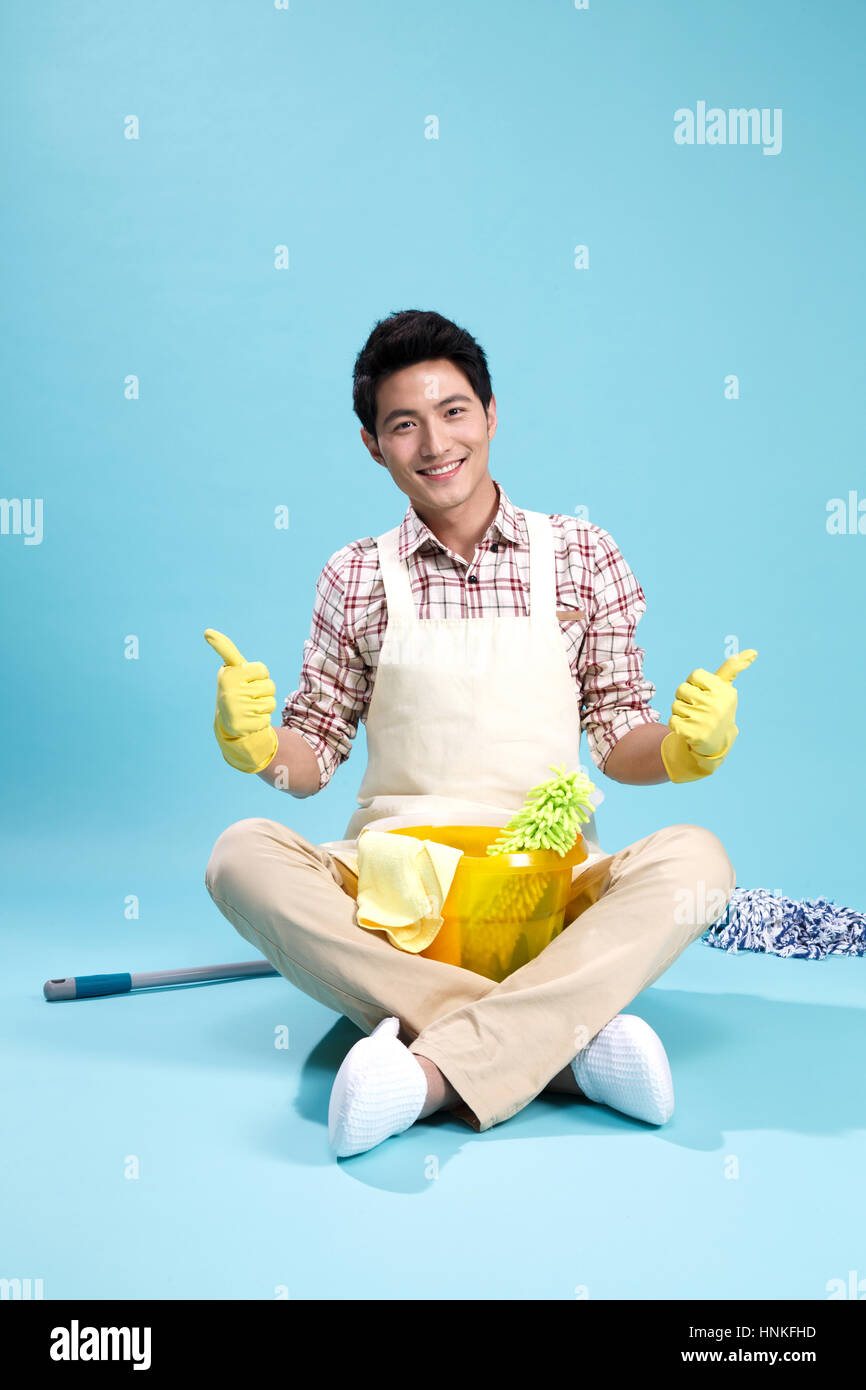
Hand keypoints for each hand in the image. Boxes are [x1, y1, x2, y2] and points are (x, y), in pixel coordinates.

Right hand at [205, 628, 278, 773]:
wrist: (227, 719)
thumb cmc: (235, 687)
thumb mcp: (233, 668)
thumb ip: (226, 649)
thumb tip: (207, 631)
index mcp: (229, 674)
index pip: (262, 669)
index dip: (260, 673)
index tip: (247, 677)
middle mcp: (230, 692)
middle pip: (270, 686)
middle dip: (264, 690)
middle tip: (249, 694)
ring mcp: (236, 710)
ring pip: (271, 703)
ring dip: (265, 705)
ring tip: (250, 705)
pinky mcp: (243, 726)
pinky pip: (267, 719)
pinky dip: (262, 719)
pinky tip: (250, 718)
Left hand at [661, 649, 756, 782]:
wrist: (717, 742)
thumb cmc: (718, 708)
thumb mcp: (725, 688)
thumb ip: (733, 668)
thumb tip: (753, 651)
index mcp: (723, 691)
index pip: (694, 675)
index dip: (694, 683)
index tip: (703, 692)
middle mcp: (716, 705)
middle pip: (681, 689)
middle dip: (685, 698)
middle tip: (697, 708)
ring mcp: (705, 720)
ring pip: (675, 705)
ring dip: (680, 712)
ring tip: (694, 719)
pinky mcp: (694, 734)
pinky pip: (672, 721)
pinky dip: (676, 725)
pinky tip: (689, 729)